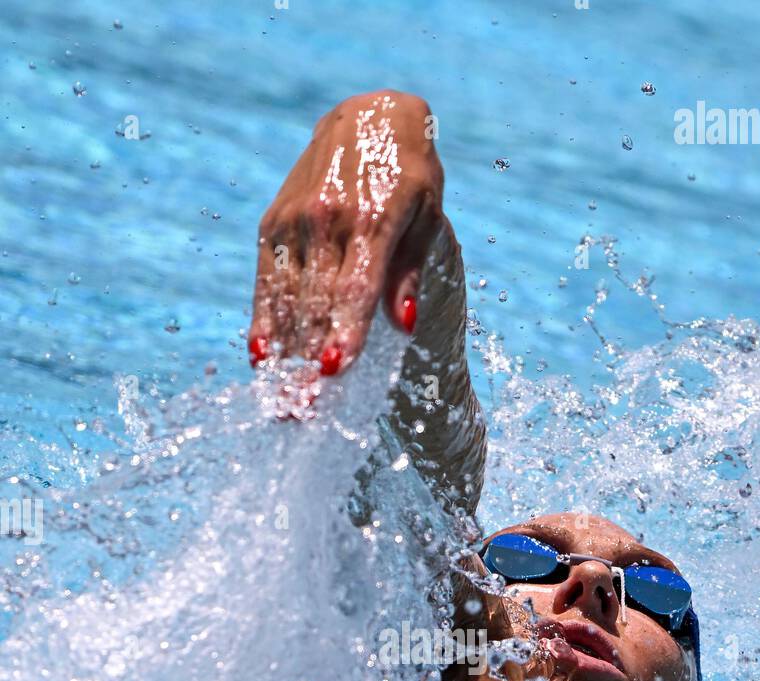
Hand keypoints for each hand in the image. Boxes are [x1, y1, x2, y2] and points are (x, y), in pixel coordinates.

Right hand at [250, 90, 444, 374]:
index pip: (356, 289)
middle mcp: (328, 221)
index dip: (345, 331)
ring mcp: (295, 222)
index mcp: (373, 221)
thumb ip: (410, 272)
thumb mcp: (426, 213)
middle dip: (309, 362)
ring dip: (284, 354)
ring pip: (287, 298)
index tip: (334, 372)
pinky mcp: (274, 225)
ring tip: (282, 402)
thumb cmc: (408, 175)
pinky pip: (267, 281)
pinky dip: (264, 321)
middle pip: (316, 305)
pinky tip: (261, 358)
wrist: (365, 117)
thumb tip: (406, 326)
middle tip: (305, 412)